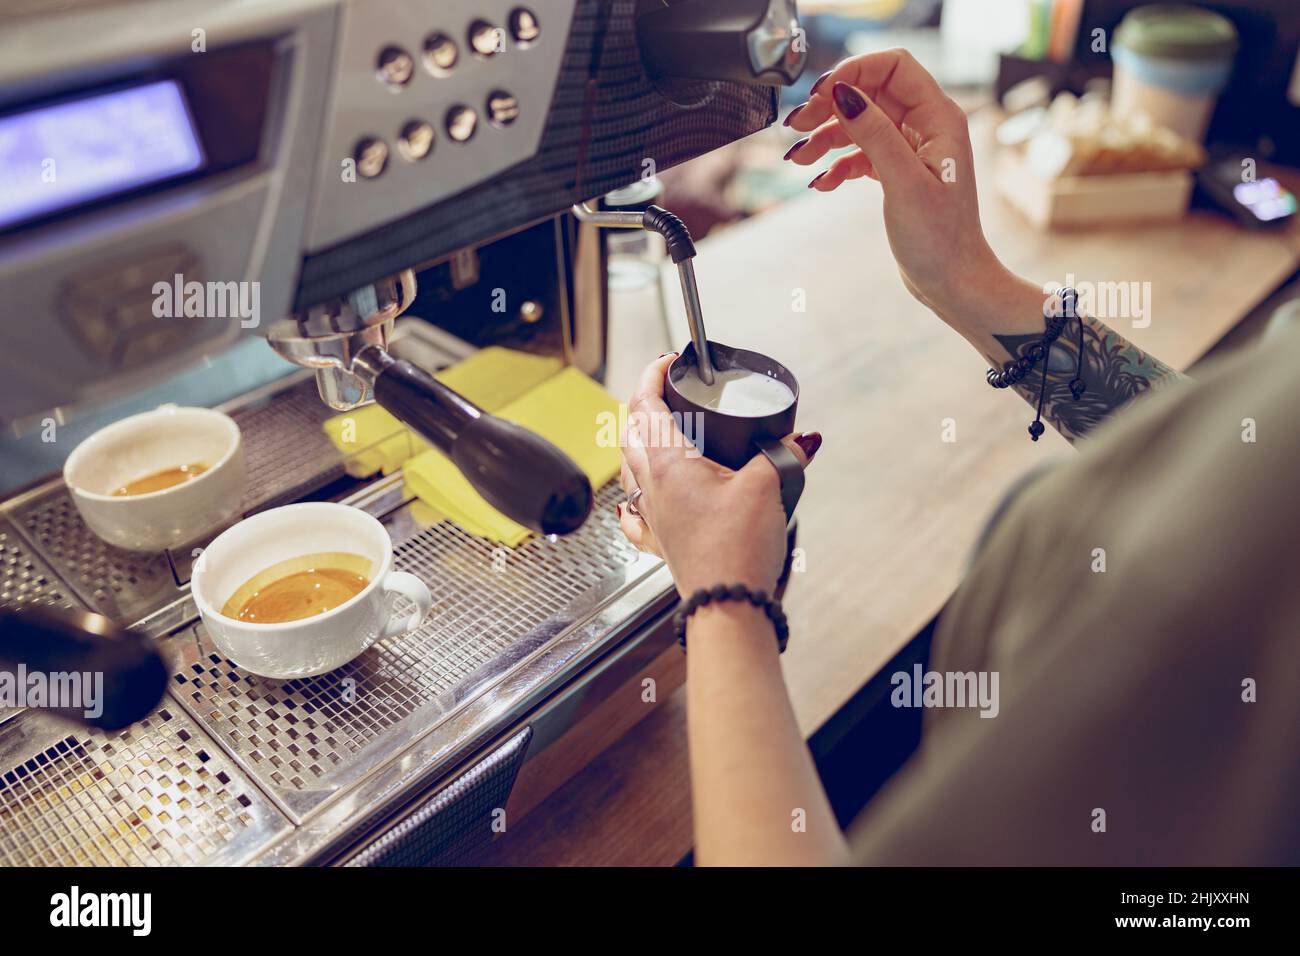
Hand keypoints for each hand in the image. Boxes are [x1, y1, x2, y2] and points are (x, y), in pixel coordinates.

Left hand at [617, 354, 818, 597]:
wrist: (727, 606)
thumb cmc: (737, 551)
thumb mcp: (768, 488)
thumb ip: (784, 455)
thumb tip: (802, 440)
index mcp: (667, 465)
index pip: (644, 405)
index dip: (652, 375)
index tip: (666, 361)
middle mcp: (649, 488)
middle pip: (631, 432)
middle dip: (644, 403)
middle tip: (667, 391)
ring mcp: (651, 516)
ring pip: (628, 467)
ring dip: (637, 442)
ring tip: (657, 432)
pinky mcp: (661, 542)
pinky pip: (633, 512)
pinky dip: (632, 495)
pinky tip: (637, 498)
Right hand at [784, 50, 1030, 342]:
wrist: (953, 282)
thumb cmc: (940, 240)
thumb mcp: (904, 183)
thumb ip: (874, 133)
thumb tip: (844, 94)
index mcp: (939, 118)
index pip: (893, 67)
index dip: (853, 72)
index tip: (819, 96)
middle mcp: (927, 127)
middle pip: (870, 93)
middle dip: (830, 106)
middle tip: (796, 126)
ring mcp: (912, 150)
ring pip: (860, 124)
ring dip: (826, 137)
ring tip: (798, 158)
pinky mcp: (898, 173)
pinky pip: (861, 154)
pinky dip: (838, 164)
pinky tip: (821, 183)